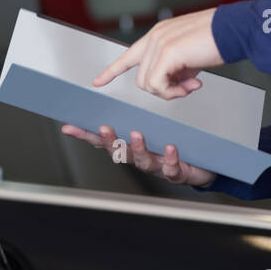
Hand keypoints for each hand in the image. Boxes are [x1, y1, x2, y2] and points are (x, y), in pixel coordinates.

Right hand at [59, 124, 216, 187]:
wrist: (201, 168)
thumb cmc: (171, 146)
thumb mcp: (151, 128)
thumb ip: (133, 116)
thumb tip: (116, 97)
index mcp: (130, 147)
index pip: (103, 141)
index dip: (85, 135)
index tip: (69, 126)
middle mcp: (140, 158)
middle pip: (119, 152)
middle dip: (110, 141)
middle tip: (104, 129)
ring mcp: (157, 167)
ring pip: (143, 161)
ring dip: (138, 148)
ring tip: (136, 135)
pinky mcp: (175, 172)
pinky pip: (171, 168)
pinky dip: (169, 159)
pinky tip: (170, 148)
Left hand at [92, 7, 224, 99]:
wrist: (234, 30)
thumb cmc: (218, 41)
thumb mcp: (192, 58)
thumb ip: (178, 70)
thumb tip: (176, 86)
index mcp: (158, 35)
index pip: (128, 55)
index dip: (112, 70)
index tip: (97, 81)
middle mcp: (155, 37)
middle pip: (142, 79)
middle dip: (164, 90)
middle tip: (188, 88)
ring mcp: (159, 44)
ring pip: (148, 84)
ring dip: (171, 92)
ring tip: (192, 85)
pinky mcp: (167, 52)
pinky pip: (158, 85)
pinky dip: (173, 92)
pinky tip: (192, 85)